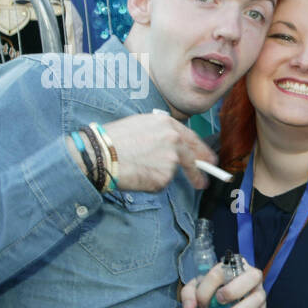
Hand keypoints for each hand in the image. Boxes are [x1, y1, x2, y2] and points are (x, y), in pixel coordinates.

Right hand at [103, 111, 217, 192]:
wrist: (99, 154)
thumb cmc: (112, 139)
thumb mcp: (140, 125)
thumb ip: (162, 134)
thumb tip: (175, 147)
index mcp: (168, 124)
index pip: (192, 139)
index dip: (201, 151)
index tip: (208, 159)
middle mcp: (174, 140)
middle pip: (194, 158)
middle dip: (201, 170)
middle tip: (204, 179)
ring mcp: (171, 160)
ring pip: (172, 172)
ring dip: (160, 174)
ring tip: (138, 168)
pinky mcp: (164, 177)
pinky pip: (161, 183)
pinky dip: (151, 183)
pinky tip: (136, 175)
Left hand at [180, 259, 269, 307]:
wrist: (224, 297)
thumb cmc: (212, 289)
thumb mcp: (198, 286)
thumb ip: (189, 294)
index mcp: (234, 266)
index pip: (221, 272)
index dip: (207, 289)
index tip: (201, 304)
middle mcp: (252, 277)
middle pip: (253, 276)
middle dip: (233, 291)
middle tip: (218, 302)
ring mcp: (260, 294)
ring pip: (258, 299)